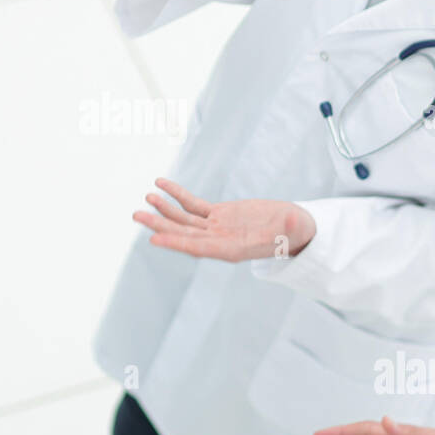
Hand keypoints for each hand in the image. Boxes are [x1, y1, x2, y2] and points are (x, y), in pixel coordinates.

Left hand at [132, 178, 315, 262]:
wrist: (294, 229)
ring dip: (164, 210)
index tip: (154, 239)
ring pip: (184, 220)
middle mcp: (219, 241)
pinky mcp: (218, 214)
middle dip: (160, 226)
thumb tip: (290, 221)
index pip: (199, 248)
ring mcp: (217, 227)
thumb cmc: (296, 233)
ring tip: (146, 199)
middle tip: (137, 216)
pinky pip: (193, 205)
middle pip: (184, 234)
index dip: (177, 243)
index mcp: (232, 250)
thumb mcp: (295, 230)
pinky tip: (161, 185)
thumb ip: (290, 228)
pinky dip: (177, 196)